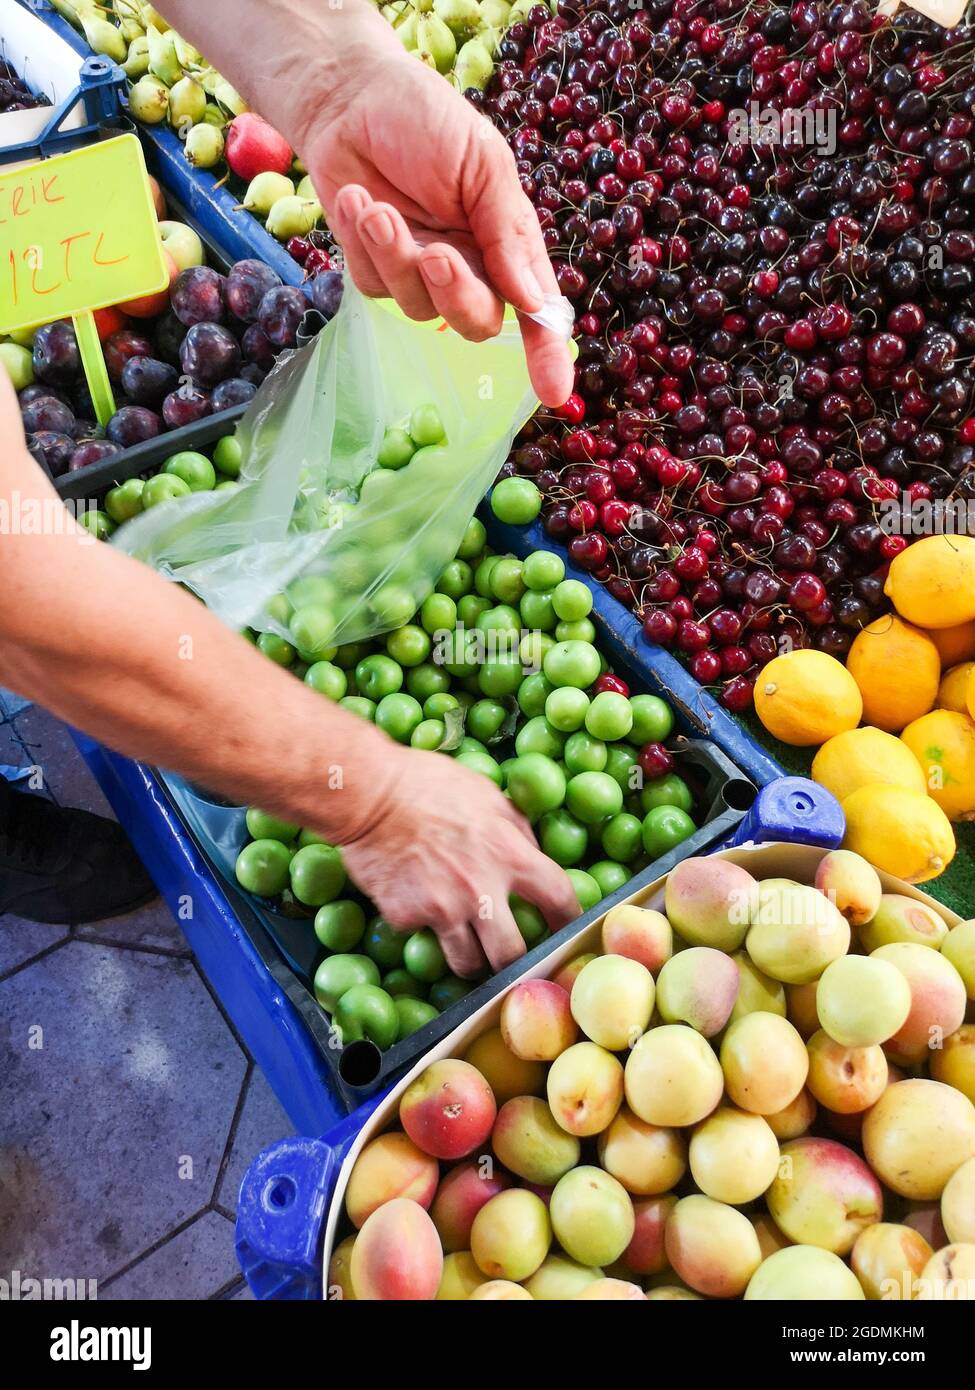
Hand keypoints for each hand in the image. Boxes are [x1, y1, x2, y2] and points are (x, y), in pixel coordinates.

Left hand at [302, 54, 572, 406]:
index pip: (536, 310)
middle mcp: (470, 267)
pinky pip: (376, 287)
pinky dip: (365, 244)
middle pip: (475, 321)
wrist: (350, 97)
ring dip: (396, 258)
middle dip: (455, 294)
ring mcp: (421, 273)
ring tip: (376, 208)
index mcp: (508, 243)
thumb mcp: (483, 164)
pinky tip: (357, 201)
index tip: (554, 391)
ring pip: (419, 307)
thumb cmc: (425, 119)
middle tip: (434, 254)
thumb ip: (508, 233)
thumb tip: (532, 298)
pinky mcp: (376, 270)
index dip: (547, 353)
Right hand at [338, 748, 579, 977]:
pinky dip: (424, 926)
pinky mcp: (406, 918)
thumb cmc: (430, 783)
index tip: (566, 930)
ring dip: (471, 959)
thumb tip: (531, 853)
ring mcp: (442, 910)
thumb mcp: (488, 795)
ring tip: (467, 947)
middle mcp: (481, 891)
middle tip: (511, 958)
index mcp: (509, 856)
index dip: (568, 919)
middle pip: (513, 955)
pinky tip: (417, 903)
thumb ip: (516, 830)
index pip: (558, 898)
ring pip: (468, 963)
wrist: (369, 792)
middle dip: (515, 963)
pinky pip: (423, 935)